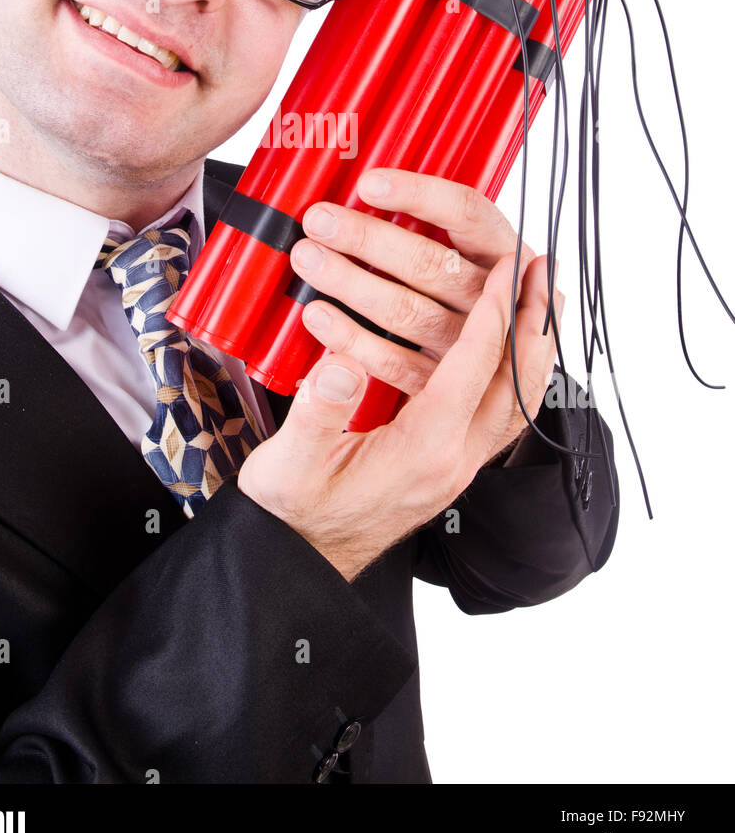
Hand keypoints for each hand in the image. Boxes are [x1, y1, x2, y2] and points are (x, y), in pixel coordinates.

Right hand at [237, 196, 563, 581]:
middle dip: (533, 322)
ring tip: (540, 297)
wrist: (301, 563)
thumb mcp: (288, 465)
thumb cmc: (295, 516)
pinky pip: (499, 410)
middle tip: (544, 269)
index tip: (506, 270)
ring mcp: (457, 465)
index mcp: (421, 453)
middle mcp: (452, 460)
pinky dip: (511, 370)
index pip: (472, 373)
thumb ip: (317, 414)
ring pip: (516, 399)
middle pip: (516, 384)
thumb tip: (341, 364)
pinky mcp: (449, 464)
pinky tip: (508, 345)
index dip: (492, 317)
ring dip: (530, 344)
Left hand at [289, 168, 562, 432]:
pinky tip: (318, 314)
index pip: (469, 214)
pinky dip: (352, 339)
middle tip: (319, 220)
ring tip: (309, 259)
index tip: (370, 184)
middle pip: (433, 264)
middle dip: (369, 239)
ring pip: (409, 313)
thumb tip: (373, 182)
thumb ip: (441, 221)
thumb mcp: (476, 248)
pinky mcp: (444, 382)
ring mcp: (471, 344)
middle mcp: (494, 297)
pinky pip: (395, 363)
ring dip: (352, 284)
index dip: (419, 196)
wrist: (503, 366)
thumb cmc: (480, 288)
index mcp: (506, 251)